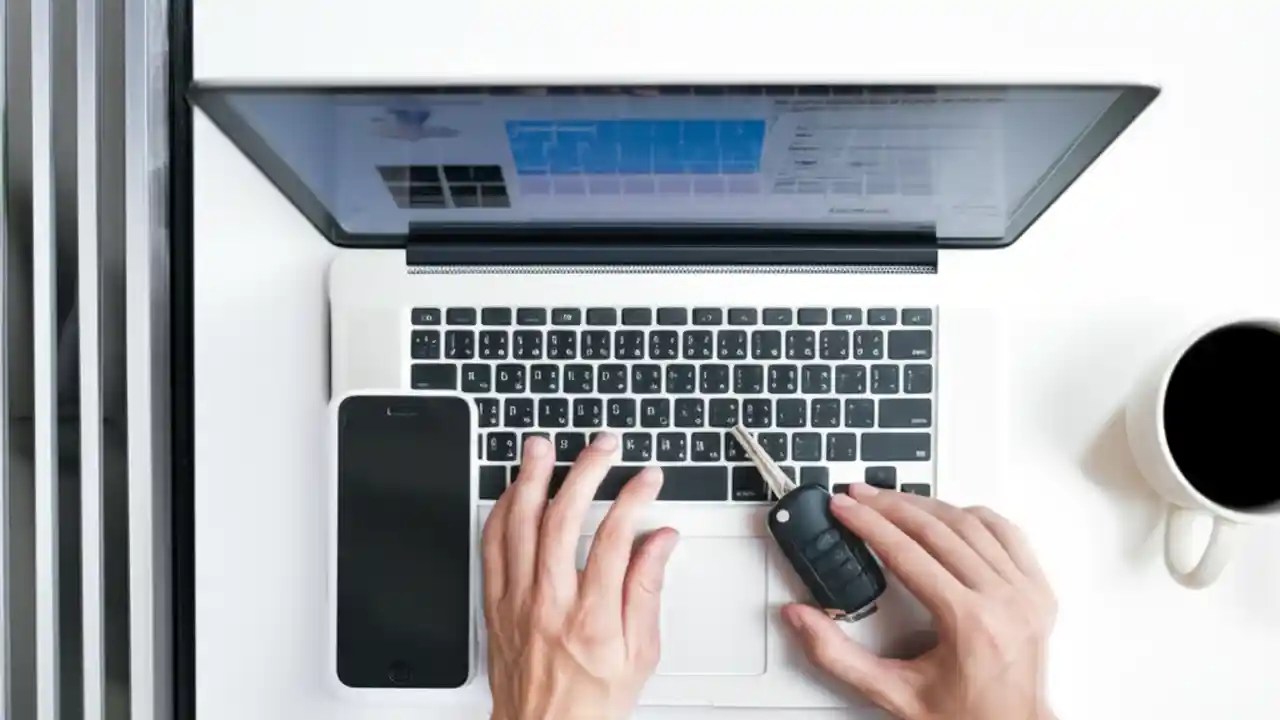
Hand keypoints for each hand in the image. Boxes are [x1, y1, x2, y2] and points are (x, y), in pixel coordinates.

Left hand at [482, 434, 679, 719]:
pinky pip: (492, 546)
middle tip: (603, 446)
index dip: (633, 497)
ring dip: (532, 478)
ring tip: (543, 447)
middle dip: (587, 471)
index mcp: (592, 617)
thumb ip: (648, 590)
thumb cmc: (591, 702)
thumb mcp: (640, 655)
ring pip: (520, 525)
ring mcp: (517, 601)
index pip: (615, 537)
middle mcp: (550, 603)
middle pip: (564, 519)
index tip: (647, 477)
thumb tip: (660, 541)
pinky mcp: (496, 604)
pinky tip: (513, 490)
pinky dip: (501, 511)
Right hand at [783, 484, 1056, 719]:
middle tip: (859, 495)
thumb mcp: (892, 693)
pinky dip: (976, 517)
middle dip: (890, 505)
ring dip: (928, 505)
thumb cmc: (965, 717)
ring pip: (972, 524)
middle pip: (938, 530)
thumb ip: (837, 656)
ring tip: (893, 498)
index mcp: (970, 623)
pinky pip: (1008, 535)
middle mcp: (1004, 601)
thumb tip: (801, 618)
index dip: (869, 525)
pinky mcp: (1039, 591)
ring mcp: (1026, 593)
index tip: (845, 508)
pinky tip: (951, 513)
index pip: (908, 555)